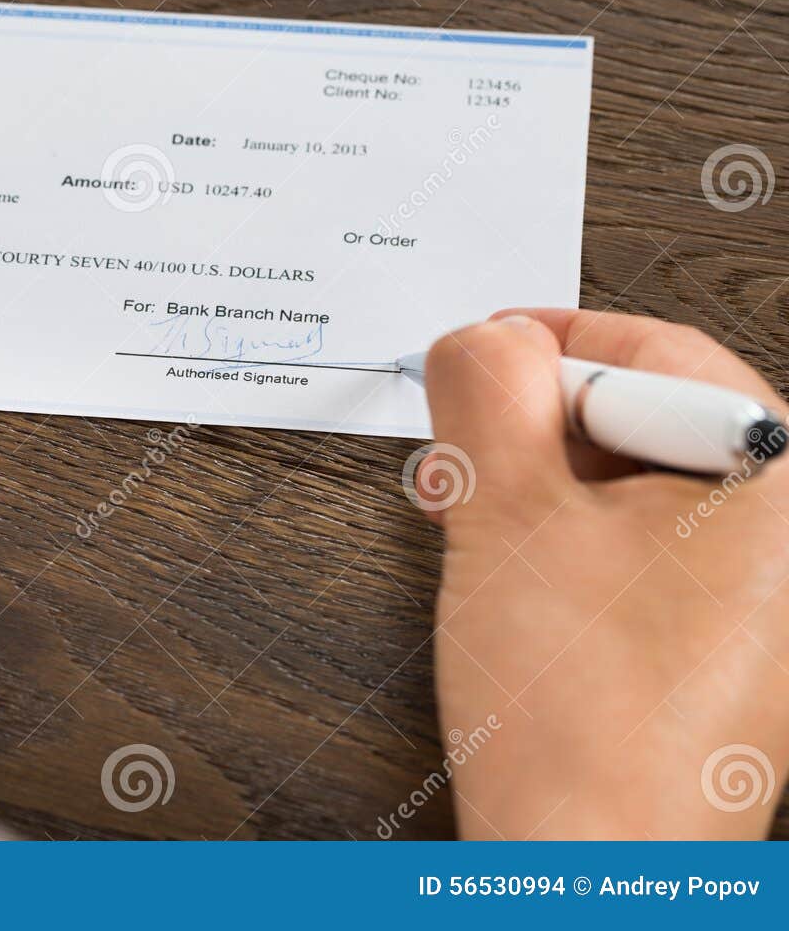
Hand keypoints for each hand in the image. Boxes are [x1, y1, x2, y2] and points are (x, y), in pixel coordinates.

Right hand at [418, 308, 788, 837]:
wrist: (590, 876)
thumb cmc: (581, 720)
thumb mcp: (508, 514)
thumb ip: (490, 392)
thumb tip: (482, 339)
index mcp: (776, 481)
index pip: (657, 348)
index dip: (545, 343)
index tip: (474, 357)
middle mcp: (787, 543)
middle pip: (648, 420)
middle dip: (534, 427)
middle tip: (461, 454)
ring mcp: (764, 610)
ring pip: (635, 495)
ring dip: (539, 491)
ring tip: (471, 522)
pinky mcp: (725, 658)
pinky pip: (643, 563)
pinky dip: (568, 551)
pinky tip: (510, 581)